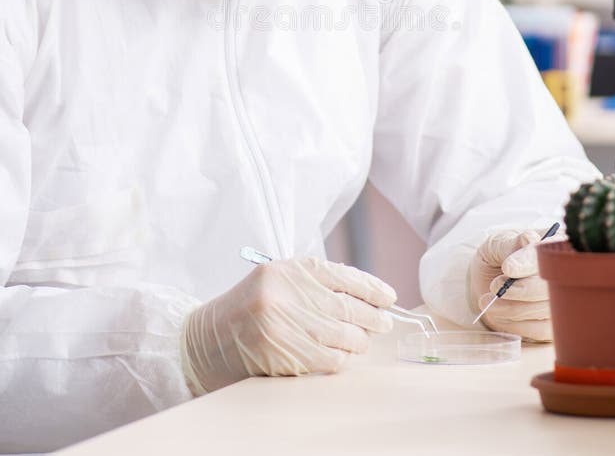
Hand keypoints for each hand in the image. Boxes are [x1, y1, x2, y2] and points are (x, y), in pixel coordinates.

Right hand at [180, 257, 395, 394]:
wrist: (211, 337)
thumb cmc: (252, 306)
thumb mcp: (279, 280)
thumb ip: (315, 282)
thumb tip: (365, 296)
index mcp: (289, 269)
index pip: (343, 275)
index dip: (371, 287)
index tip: (389, 297)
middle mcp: (287, 293)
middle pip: (347, 306)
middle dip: (372, 317)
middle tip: (384, 323)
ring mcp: (284, 324)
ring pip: (342, 335)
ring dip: (359, 341)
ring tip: (363, 341)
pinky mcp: (283, 353)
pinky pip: (328, 359)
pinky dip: (339, 359)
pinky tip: (341, 356)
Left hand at [468, 228, 562, 341]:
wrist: (487, 282)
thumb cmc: (496, 257)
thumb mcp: (497, 245)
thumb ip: (510, 243)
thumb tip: (529, 239)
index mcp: (553, 247)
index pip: (550, 255)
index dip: (528, 262)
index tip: (508, 268)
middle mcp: (563, 276)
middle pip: (549, 288)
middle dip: (519, 290)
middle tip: (495, 286)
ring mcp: (560, 303)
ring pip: (541, 310)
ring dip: (510, 307)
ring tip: (487, 299)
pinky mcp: (552, 325)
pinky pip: (538, 329)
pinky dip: (513, 322)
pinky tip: (498, 311)